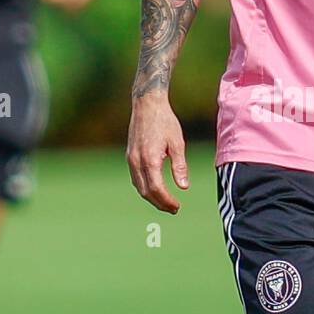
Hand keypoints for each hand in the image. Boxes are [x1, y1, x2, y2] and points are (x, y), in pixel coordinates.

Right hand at [127, 92, 188, 212]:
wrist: (147, 104)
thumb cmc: (164, 121)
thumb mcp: (177, 143)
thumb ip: (180, 166)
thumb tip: (184, 187)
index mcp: (149, 159)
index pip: (157, 189)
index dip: (167, 201)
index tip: (178, 207)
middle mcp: (136, 161)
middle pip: (146, 192)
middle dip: (159, 203)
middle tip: (174, 209)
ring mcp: (131, 159)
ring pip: (139, 187)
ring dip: (152, 198)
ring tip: (166, 203)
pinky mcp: (129, 155)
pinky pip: (135, 178)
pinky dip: (145, 188)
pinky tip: (155, 189)